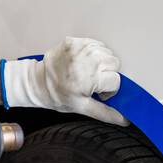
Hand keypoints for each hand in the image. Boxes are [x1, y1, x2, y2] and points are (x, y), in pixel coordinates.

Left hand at [2, 37, 127, 125]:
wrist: (37, 82)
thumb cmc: (57, 96)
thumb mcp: (82, 107)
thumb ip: (105, 113)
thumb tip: (124, 120)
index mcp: (90, 78)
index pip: (116, 80)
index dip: (109, 89)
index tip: (98, 92)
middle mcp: (87, 60)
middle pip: (114, 64)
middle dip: (107, 74)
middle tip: (92, 82)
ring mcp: (81, 48)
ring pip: (107, 53)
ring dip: (101, 63)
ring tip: (87, 72)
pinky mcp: (75, 41)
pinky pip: (96, 44)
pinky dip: (93, 53)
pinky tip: (83, 63)